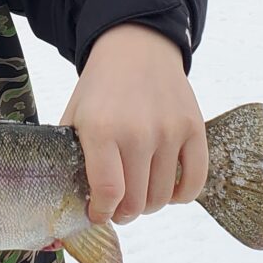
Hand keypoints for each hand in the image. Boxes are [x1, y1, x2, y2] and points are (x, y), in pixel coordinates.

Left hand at [60, 24, 208, 225]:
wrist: (137, 48)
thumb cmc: (101, 87)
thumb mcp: (74, 115)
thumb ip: (69, 157)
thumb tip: (67, 201)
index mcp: (101, 129)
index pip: (108, 192)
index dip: (102, 213)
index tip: (98, 215)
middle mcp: (138, 132)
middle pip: (136, 202)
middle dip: (123, 213)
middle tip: (118, 208)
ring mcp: (170, 130)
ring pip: (162, 197)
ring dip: (149, 205)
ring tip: (139, 195)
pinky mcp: (194, 128)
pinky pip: (194, 182)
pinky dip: (181, 196)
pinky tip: (167, 189)